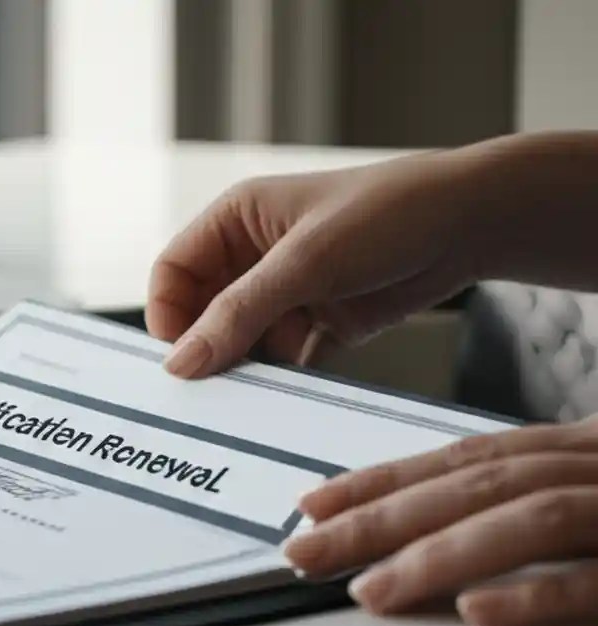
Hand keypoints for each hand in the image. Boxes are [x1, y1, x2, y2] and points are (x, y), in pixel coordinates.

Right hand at [147, 132, 597, 378]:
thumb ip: (239, 314)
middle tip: (207, 391)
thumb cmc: (387, 214)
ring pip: (239, 341)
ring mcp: (286, 292)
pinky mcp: (317, 324)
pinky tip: (283, 397)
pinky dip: (277, 380)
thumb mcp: (305, 263)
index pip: (173, 272)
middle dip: (204, 348)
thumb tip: (180, 363)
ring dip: (241, 368)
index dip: (168, 314)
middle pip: (201, 312)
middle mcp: (252, 256)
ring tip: (247, 396)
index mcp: (235, 220)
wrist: (471, 225)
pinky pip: (279, 360)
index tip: (180, 359)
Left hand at [283, 418, 597, 625]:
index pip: (465, 458)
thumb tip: (441, 521)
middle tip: (306, 551)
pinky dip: (534, 593)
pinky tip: (475, 610)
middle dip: (380, 518)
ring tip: (368, 590)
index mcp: (582, 449)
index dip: (383, 480)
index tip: (312, 505)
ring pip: (528, 519)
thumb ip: (537, 495)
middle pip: (476, 485)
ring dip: (438, 554)